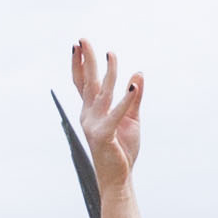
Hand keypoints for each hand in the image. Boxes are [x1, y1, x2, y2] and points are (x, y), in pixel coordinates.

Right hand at [67, 40, 144, 195]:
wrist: (118, 177)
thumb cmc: (122, 149)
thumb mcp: (131, 118)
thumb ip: (134, 96)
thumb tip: (138, 73)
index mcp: (92, 111)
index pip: (83, 83)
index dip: (79, 64)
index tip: (78, 45)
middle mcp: (88, 115)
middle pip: (87, 82)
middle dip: (85, 60)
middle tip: (83, 39)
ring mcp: (94, 125)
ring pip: (102, 93)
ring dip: (108, 73)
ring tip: (111, 54)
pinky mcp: (105, 135)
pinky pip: (117, 113)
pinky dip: (126, 100)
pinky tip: (133, 85)